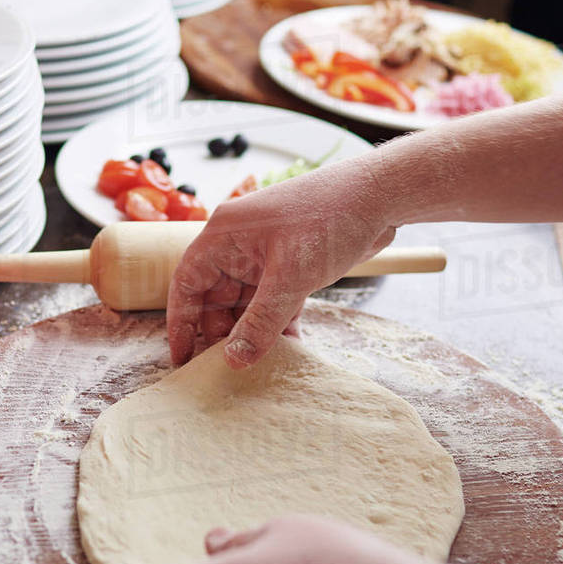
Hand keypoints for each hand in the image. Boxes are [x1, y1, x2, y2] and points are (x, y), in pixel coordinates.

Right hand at [166, 156, 395, 367]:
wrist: (380, 194)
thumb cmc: (330, 217)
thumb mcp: (291, 276)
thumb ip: (261, 321)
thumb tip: (234, 360)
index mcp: (224, 235)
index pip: (188, 283)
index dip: (182, 321)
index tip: (182, 357)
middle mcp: (240, 245)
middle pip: (216, 298)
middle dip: (221, 333)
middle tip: (226, 369)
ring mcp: (266, 256)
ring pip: (247, 304)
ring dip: (252, 332)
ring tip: (257, 366)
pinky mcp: (293, 266)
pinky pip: (275, 302)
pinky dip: (279, 324)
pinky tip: (288, 349)